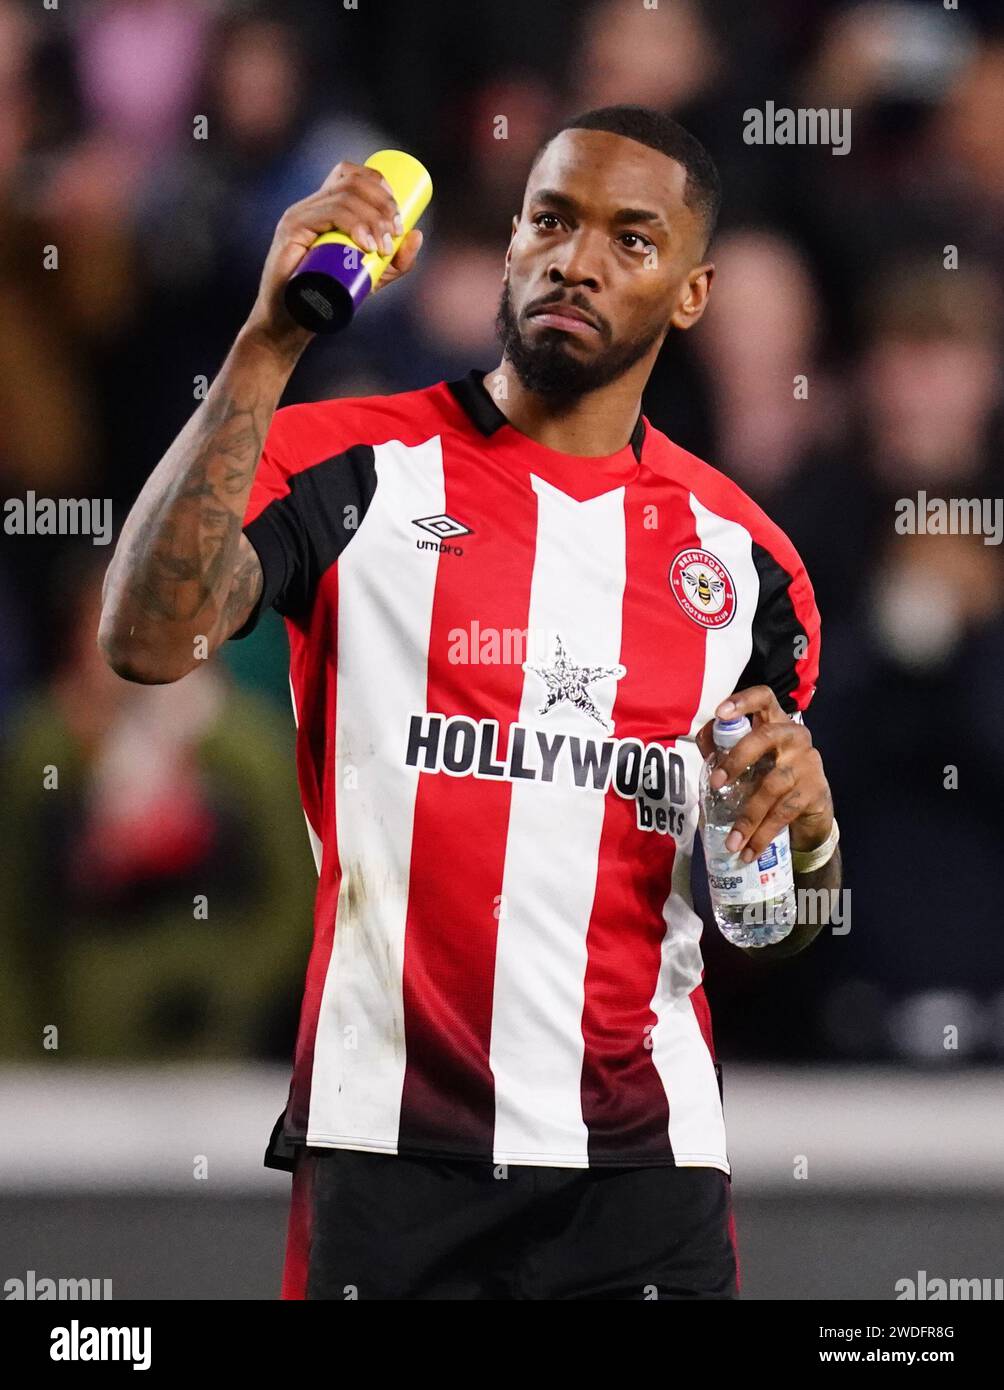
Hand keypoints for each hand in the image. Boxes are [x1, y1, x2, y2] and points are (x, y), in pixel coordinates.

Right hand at [243, 159, 424, 355]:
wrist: (289, 324)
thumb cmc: (327, 300)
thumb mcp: (370, 279)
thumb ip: (395, 261)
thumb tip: (417, 233)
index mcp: (323, 207)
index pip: (350, 174)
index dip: (378, 183)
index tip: (397, 213)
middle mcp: (309, 206)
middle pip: (351, 183)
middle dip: (382, 204)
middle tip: (395, 233)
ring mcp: (298, 216)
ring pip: (343, 197)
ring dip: (372, 218)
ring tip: (383, 247)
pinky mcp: (291, 231)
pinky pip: (326, 214)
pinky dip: (352, 224)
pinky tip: (365, 244)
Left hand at [695, 685, 833, 861]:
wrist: (811, 813)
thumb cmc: (771, 777)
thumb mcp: (751, 761)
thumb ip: (725, 749)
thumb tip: (703, 742)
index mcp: (775, 722)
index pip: (763, 698)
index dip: (742, 701)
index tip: (720, 713)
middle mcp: (795, 736)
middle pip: (765, 738)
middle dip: (736, 760)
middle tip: (716, 785)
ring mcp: (808, 763)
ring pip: (772, 786)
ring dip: (748, 817)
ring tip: (730, 842)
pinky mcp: (815, 791)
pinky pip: (784, 813)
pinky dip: (763, 834)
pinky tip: (749, 851)